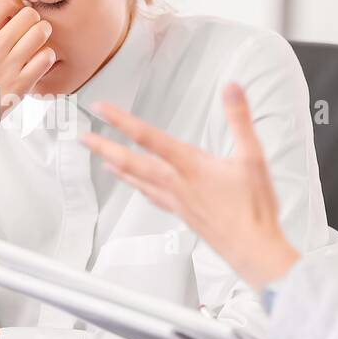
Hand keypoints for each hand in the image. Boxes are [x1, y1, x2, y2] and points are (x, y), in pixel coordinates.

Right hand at [0, 0, 55, 159]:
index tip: (13, 18)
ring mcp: (8, 66)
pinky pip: (47, 57)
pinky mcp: (21, 84)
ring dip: (43, 35)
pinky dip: (47, 56)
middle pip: (28, 14)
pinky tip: (38, 62)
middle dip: (32, 20)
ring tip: (36, 44)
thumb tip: (10, 9)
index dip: (14, 6)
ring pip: (42, 31)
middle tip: (28, 32)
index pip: (4, 1)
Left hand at [82, 82, 299, 290]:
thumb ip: (240, 119)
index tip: (101, 109)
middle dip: (104, 148)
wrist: (253, 249)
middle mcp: (176, 184)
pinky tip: (135, 186)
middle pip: (131, 162)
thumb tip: (231, 89)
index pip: (149, 137)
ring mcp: (176, 201)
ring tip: (101, 159)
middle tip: (83, 138)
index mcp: (191, 166)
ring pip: (137, 180)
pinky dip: (137, 186)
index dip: (122, 121)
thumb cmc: (254, 208)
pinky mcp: (181, 213)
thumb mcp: (252, 156)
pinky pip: (151, 196)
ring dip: (116, 167)